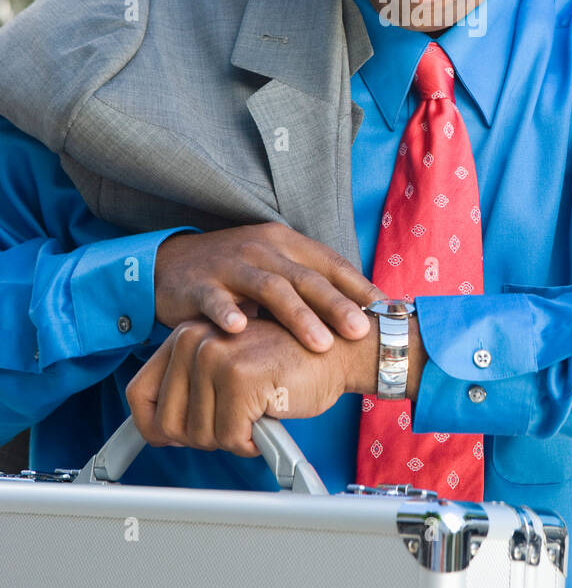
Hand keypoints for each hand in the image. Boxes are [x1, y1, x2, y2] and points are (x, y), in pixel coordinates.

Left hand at [126, 316, 362, 456]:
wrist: (340, 348)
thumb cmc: (288, 363)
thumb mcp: (228, 368)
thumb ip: (191, 389)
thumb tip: (157, 431)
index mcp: (186, 336)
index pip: (140, 394)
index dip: (152, 428)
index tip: (171, 440)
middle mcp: (194, 340)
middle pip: (168, 425)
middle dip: (204, 437)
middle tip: (235, 422)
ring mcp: (216, 356)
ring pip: (200, 435)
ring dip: (232, 438)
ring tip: (256, 412)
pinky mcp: (240, 377)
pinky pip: (230, 438)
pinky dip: (252, 441)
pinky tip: (269, 416)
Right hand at [154, 221, 385, 351]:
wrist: (171, 263)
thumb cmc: (236, 273)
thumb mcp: (275, 269)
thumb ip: (308, 288)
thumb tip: (360, 315)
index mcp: (286, 244)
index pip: (329, 263)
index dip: (358, 286)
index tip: (385, 310)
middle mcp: (262, 249)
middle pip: (305, 278)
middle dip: (336, 306)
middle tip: (359, 331)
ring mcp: (230, 265)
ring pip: (269, 288)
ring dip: (297, 316)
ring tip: (320, 342)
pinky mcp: (199, 284)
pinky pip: (215, 299)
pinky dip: (227, 312)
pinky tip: (241, 329)